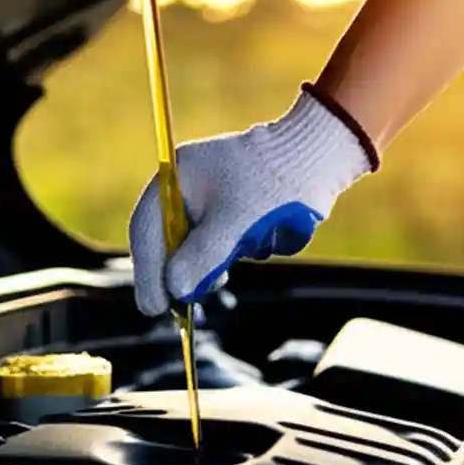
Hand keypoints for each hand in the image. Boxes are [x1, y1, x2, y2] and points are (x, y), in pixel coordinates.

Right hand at [128, 88, 375, 315]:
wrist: (318, 156)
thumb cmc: (275, 181)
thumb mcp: (235, 221)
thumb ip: (202, 255)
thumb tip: (176, 289)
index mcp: (175, 177)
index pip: (145, 229)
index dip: (147, 271)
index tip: (154, 306)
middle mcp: (184, 188)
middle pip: (163, 240)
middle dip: (173, 273)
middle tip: (177, 308)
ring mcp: (206, 200)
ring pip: (189, 247)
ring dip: (201, 267)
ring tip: (218, 280)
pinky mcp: (228, 212)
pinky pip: (212, 245)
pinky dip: (220, 258)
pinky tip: (233, 262)